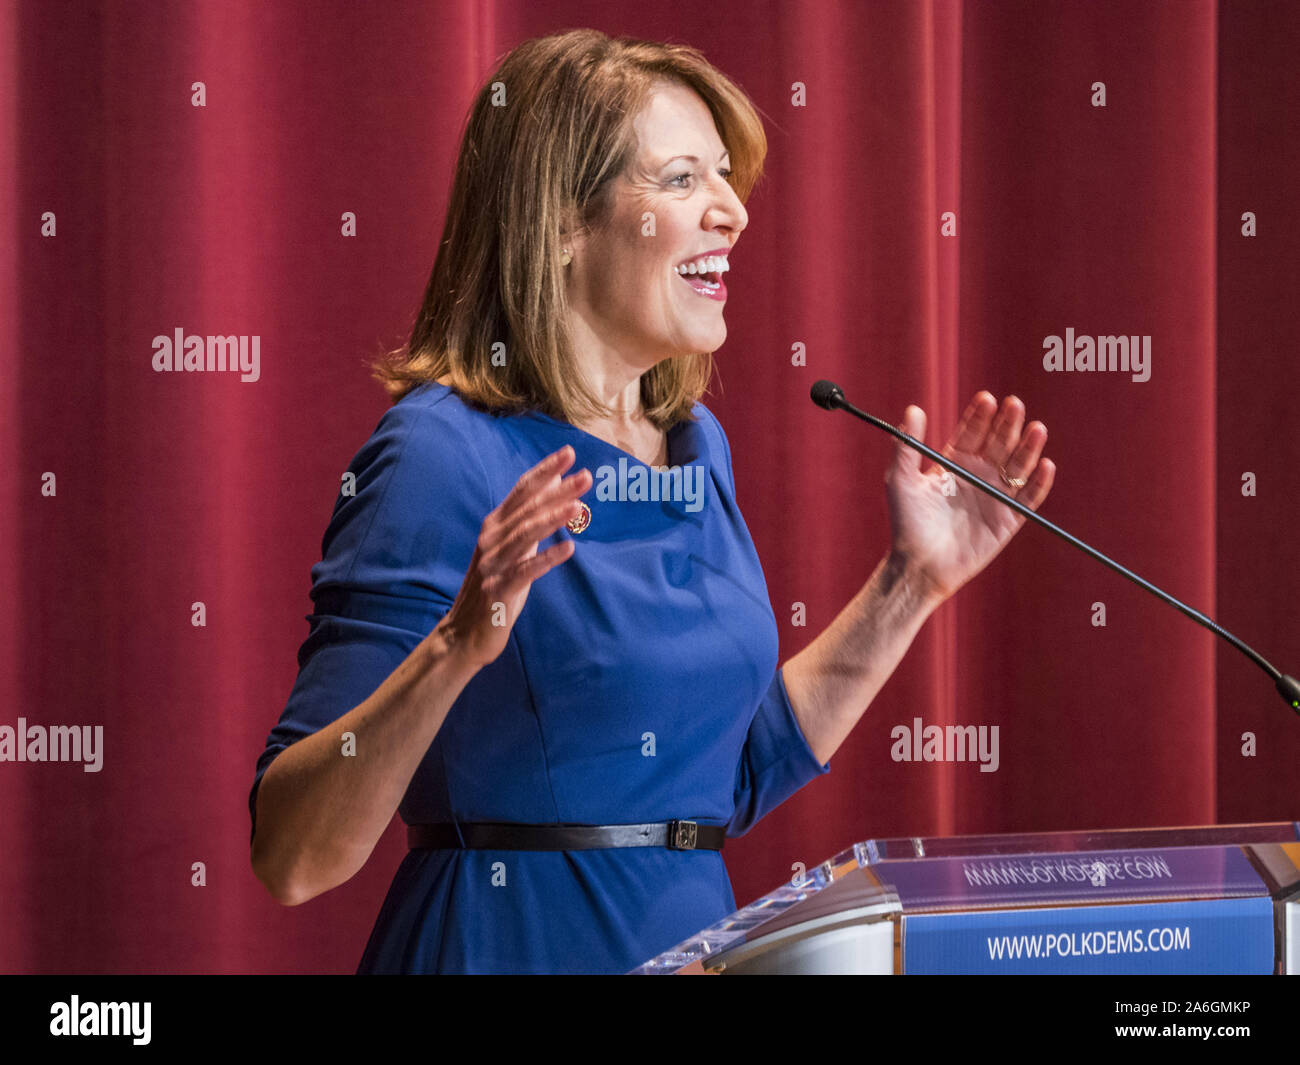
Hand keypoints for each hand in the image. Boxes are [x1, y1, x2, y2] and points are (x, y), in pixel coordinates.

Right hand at [436, 445, 590, 668]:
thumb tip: (554, 486)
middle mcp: (491, 539)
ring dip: (553, 519)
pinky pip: (525, 571)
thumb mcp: (512, 548)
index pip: (522, 490)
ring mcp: (492, 564)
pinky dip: (546, 559)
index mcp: (495, 525)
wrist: (464, 632)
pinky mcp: (497, 590)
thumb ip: (529, 519)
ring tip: (579, 506)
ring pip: (525, 535)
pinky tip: (569, 549)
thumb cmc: (494, 585)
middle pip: (527, 509)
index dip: (544, 471)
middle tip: (586, 476)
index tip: (569, 453)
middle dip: (557, 491)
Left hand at [884, 392, 1054, 600]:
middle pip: (999, 443)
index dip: (981, 416)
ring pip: (1018, 466)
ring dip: (1029, 447)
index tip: (988, 399)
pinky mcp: (1008, 519)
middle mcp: (978, 475)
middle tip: (1015, 405)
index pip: (973, 432)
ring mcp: (995, 496)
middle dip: (1008, 424)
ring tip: (1036, 429)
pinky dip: (1039, 483)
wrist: (918, 565)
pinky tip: (1044, 465)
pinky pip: (1029, 498)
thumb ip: (907, 446)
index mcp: (955, 462)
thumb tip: (914, 409)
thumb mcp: (900, 480)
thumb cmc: (906, 523)